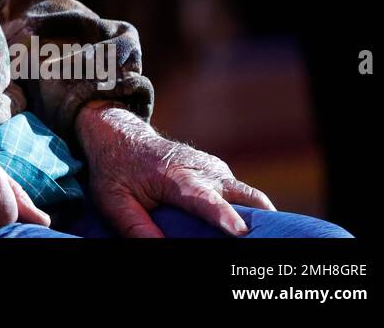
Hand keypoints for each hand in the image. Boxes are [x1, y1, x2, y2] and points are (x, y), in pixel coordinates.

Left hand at [75, 101, 275, 237]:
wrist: (118, 133)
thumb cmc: (115, 170)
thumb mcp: (113, 201)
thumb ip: (136, 228)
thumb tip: (161, 250)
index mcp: (174, 176)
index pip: (203, 199)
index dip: (222, 216)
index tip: (240, 232)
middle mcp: (201, 169)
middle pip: (243, 196)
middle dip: (260, 219)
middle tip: (270, 241)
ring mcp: (214, 168)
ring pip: (248, 196)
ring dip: (259, 217)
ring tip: (266, 239)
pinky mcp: (219, 172)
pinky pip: (242, 194)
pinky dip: (248, 211)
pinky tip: (244, 231)